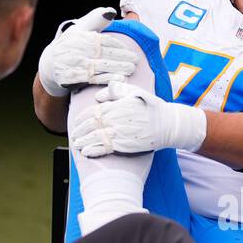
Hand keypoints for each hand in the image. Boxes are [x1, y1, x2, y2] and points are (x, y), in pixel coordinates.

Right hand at [37, 7, 137, 94]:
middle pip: (104, 53)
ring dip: (118, 68)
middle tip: (136, 60)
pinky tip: (120, 79)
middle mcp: (77, 50)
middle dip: (122, 57)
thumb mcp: (79, 28)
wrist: (49, 66)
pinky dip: (107, 79)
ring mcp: (75, 64)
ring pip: (100, 66)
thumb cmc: (69, 45)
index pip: (103, 40)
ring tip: (132, 69)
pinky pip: (93, 79)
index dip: (119, 45)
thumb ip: (96, 19)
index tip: (131, 49)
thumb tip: (112, 11)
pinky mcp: (73, 78)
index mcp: (80, 36)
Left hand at [69, 81, 207, 156]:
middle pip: (92, 124)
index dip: (83, 117)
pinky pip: (105, 148)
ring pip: (95, 137)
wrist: (168, 125)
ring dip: (83, 140)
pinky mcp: (125, 146)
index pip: (94, 111)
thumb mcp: (135, 92)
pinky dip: (93, 150)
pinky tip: (86, 152)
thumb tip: (98, 97)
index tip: (78, 121)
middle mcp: (117, 119)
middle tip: (74, 134)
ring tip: (76, 144)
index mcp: (118, 105)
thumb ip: (116, 91)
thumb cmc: (152, 107)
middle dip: (80, 129)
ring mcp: (120, 133)